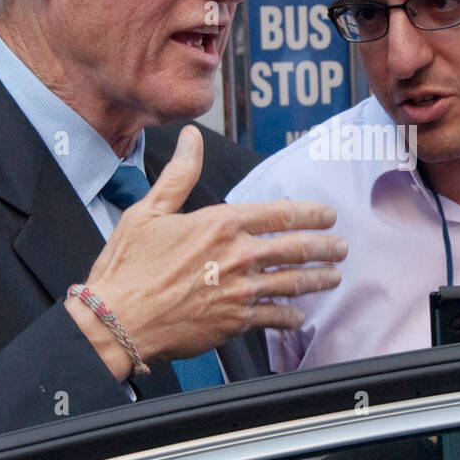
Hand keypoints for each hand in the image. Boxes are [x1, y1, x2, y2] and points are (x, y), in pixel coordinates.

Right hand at [66, 126, 347, 380]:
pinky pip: (275, 316)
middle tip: (342, 247)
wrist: (117, 321)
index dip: (310, 213)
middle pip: (298, 248)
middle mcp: (238, 255)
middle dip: (327, 247)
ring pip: (294, 282)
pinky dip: (291, 316)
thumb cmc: (128, 267)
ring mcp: (241, 290)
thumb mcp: (149, 211)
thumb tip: (190, 138)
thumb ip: (179, 174)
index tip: (328, 215)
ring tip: (334, 277)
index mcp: (220, 223)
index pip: (280, 213)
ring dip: (319, 279)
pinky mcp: (236, 321)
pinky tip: (299, 315)